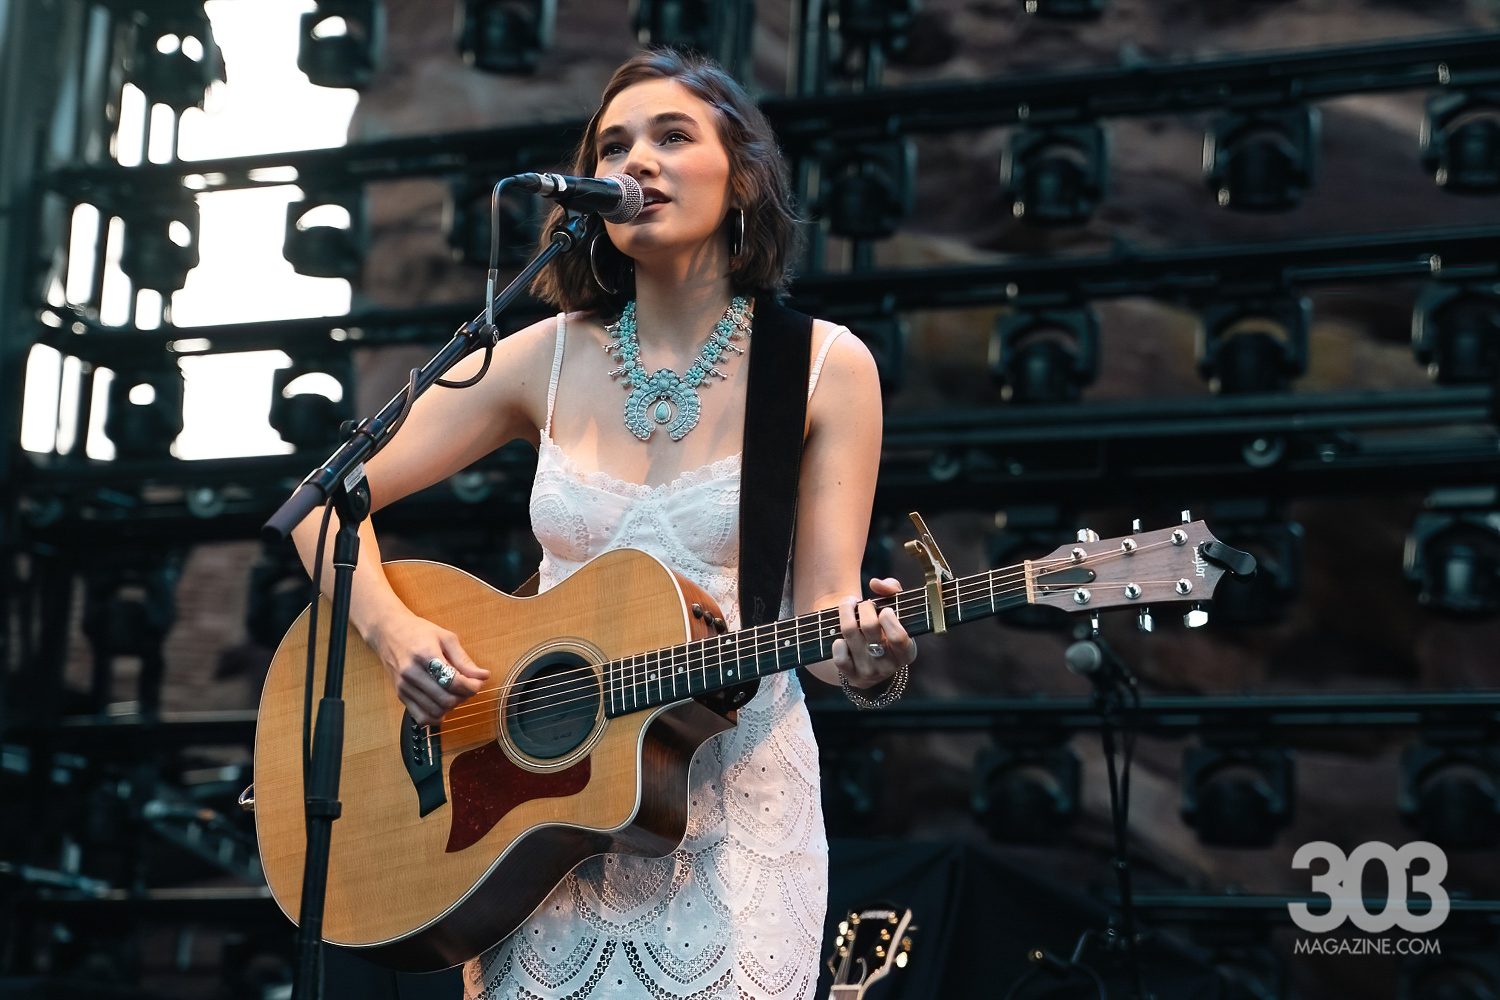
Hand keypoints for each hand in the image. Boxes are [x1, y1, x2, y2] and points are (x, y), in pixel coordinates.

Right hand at [366, 610, 488, 725]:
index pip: (453, 681)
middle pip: (446, 699)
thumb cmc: (418, 632)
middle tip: (468, 687)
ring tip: (455, 693)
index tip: (478, 682)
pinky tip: (443, 706)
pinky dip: (436, 717)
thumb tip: (482, 676)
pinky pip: (421, 717)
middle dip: (464, 696)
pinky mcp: (400, 695)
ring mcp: (404, 686)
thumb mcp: (446, 638)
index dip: (472, 686)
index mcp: (425, 655)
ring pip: (436, 711)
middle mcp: (412, 673)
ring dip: (452, 707)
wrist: (388, 632)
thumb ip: (464, 660)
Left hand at [831, 577, 916, 688]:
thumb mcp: (897, 610)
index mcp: (907, 652)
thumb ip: (893, 590)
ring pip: (850, 633)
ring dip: (846, 611)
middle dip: (865, 607)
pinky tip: (842, 636)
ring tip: (848, 605)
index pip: (898, 637)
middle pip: (869, 626)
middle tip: (864, 604)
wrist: (869, 658)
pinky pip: (839, 656)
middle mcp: (889, 665)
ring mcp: (869, 672)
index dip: (888, 618)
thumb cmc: (885, 627)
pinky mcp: (851, 676)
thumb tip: (875, 583)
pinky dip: (838, 642)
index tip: (884, 610)